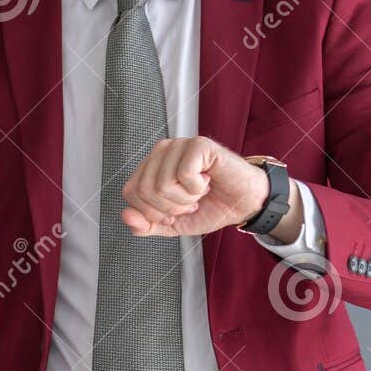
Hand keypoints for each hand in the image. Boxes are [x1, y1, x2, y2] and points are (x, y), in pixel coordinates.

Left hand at [118, 136, 268, 237]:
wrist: (244, 204)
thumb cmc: (211, 207)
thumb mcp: (173, 225)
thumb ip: (147, 225)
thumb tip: (126, 216)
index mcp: (151, 167)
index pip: (131, 192)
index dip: (153, 212)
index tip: (175, 212)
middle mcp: (162, 152)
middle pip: (145, 190)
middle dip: (170, 208)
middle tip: (190, 203)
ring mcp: (180, 146)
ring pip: (163, 184)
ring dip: (186, 199)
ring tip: (200, 192)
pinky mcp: (198, 145)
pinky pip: (184, 174)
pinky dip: (198, 188)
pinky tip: (208, 181)